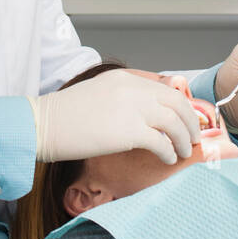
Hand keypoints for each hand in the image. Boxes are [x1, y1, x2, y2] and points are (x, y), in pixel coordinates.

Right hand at [33, 69, 203, 164]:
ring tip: (184, 152)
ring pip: (174, 123)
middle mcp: (133, 89)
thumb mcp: (99, 94)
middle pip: (177, 103)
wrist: (44, 125)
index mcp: (126, 79)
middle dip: (191, 122)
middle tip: (194, 137)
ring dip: (183, 139)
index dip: (182, 106)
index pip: (166, 89)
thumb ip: (124, 98)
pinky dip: (169, 152)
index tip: (187, 120)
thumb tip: (147, 115)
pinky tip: (167, 159)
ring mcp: (132, 109)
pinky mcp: (129, 132)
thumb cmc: (66, 115)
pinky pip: (161, 142)